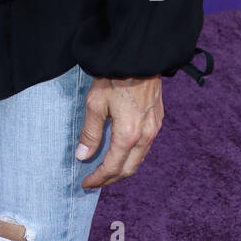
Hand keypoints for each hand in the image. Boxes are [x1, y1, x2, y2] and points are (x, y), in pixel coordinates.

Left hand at [77, 74, 163, 189]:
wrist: (139, 57)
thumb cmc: (114, 77)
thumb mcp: (95, 103)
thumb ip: (90, 132)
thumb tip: (83, 156)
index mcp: (129, 135)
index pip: (112, 167)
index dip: (98, 178)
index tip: (86, 183)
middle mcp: (145, 136)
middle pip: (129, 169)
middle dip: (111, 179)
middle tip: (95, 181)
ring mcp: (154, 128)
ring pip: (139, 159)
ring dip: (122, 168)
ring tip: (105, 169)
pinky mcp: (157, 120)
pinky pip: (145, 147)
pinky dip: (132, 155)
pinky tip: (120, 151)